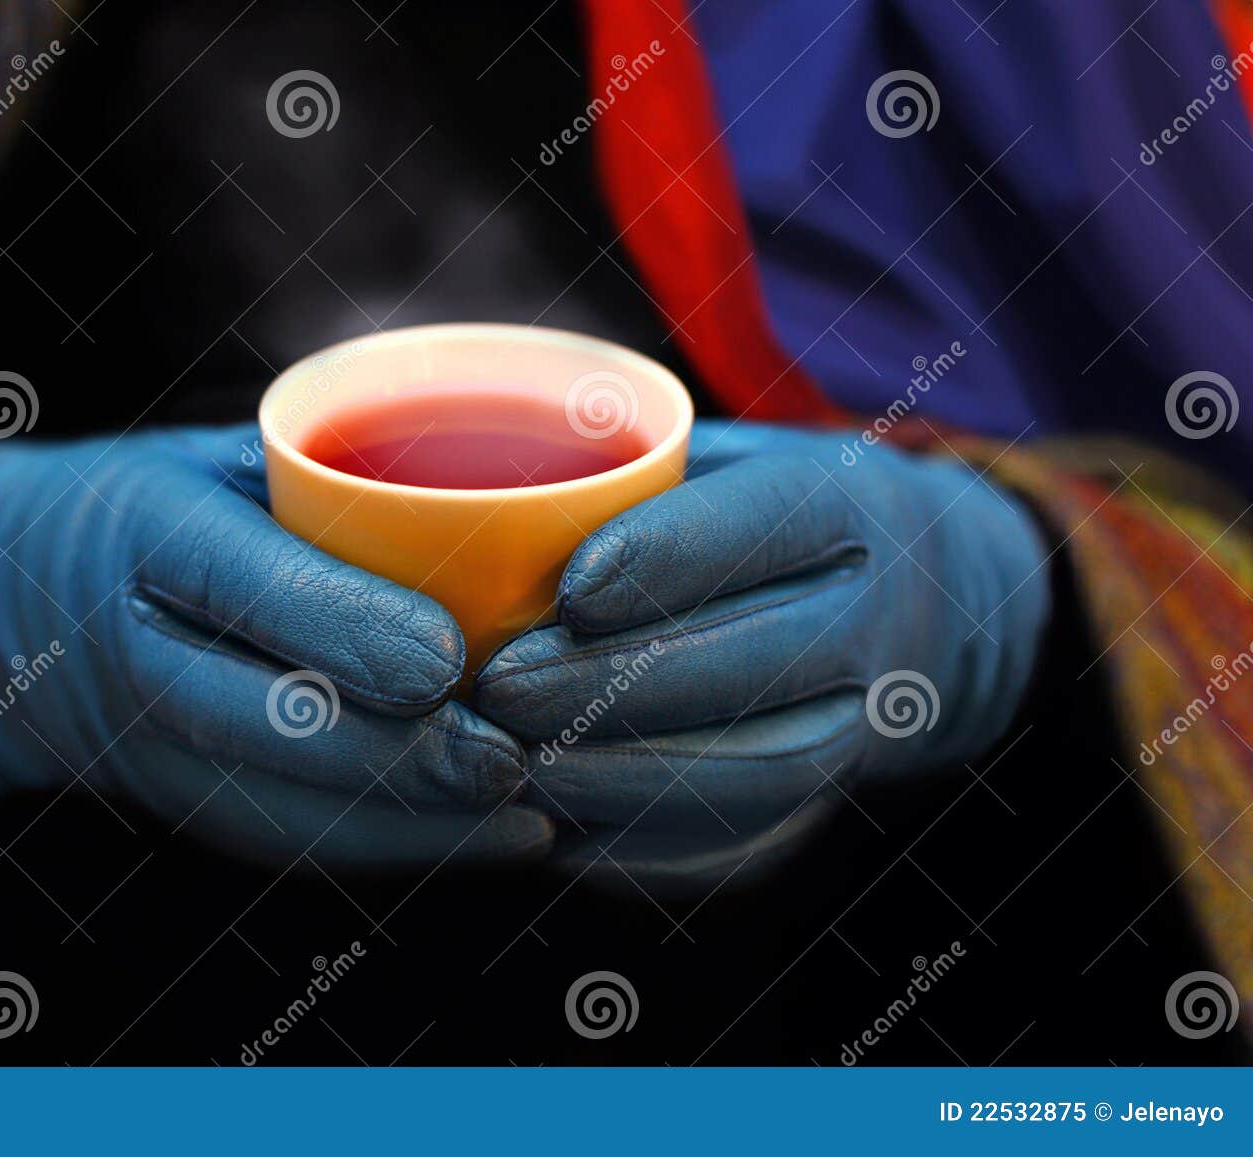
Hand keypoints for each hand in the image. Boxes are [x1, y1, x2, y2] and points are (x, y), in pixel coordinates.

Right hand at [0, 423, 551, 869]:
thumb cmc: (146, 507)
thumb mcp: (210, 458)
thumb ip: (322, 474)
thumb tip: (496, 491)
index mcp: (143, 531)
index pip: (240, 582)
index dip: (345, 625)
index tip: (449, 657)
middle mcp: (131, 648)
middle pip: (262, 719)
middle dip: (394, 753)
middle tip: (507, 757)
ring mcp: (142, 742)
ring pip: (278, 808)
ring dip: (408, 827)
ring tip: (523, 819)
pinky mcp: (171, 801)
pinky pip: (282, 842)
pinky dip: (385, 853)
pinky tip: (481, 843)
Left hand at [472, 420, 1050, 891]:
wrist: (920, 602)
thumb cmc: (763, 515)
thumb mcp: (722, 458)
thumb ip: (633, 472)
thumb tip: (488, 502)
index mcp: (849, 506)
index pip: (771, 524)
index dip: (669, 557)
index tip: (571, 587)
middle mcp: (875, 620)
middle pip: (761, 660)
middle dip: (617, 684)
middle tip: (500, 688)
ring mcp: (864, 724)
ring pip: (761, 769)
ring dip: (624, 778)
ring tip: (513, 766)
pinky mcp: (829, 803)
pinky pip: (745, 848)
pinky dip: (643, 852)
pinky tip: (553, 833)